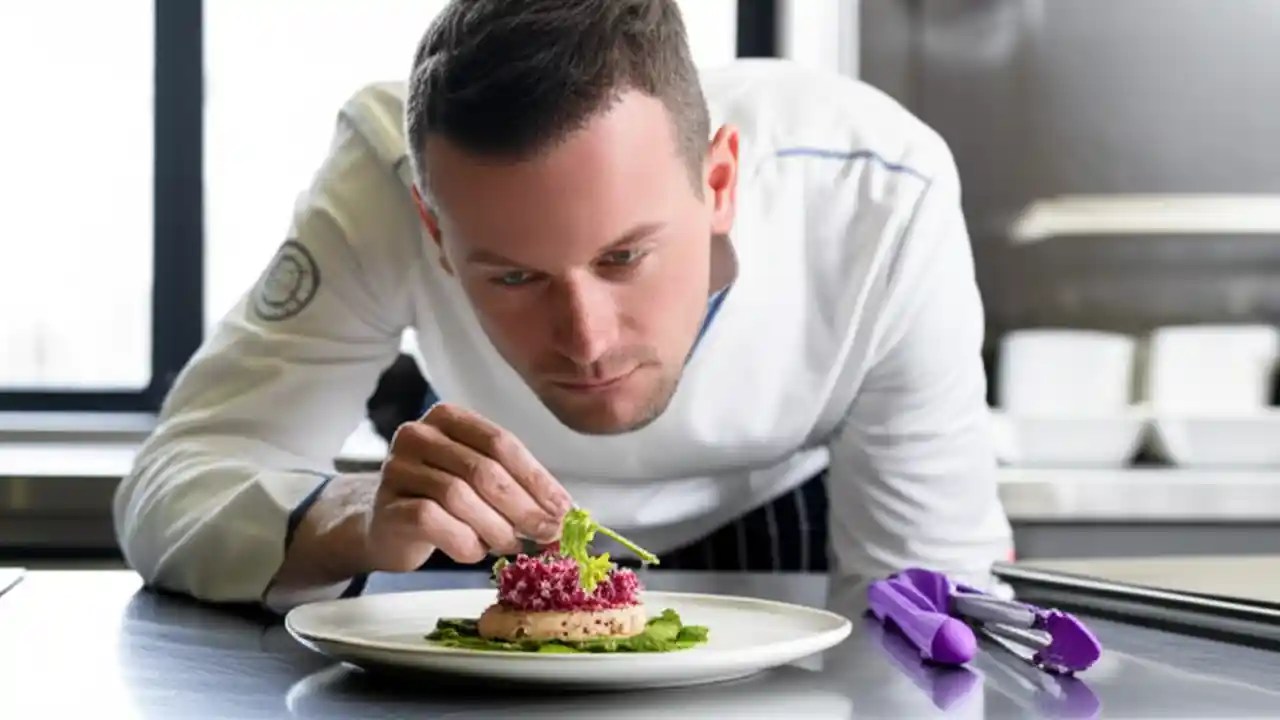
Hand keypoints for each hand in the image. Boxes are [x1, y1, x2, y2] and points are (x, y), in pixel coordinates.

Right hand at [367, 402, 572, 570]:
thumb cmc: (442, 501)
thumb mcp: (480, 482)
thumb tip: (561, 512)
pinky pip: (434, 522)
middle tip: (548, 533)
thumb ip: (515, 486)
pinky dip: (464, 542)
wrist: (388, 528)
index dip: (536, 478)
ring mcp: (398, 468)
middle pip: (483, 470)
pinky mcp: (387, 505)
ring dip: (496, 527)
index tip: (563, 508)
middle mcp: (419, 434)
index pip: (501, 443)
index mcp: (449, 418)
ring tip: (510, 544)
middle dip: (524, 506)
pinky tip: (475, 552)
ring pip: (459, 496)